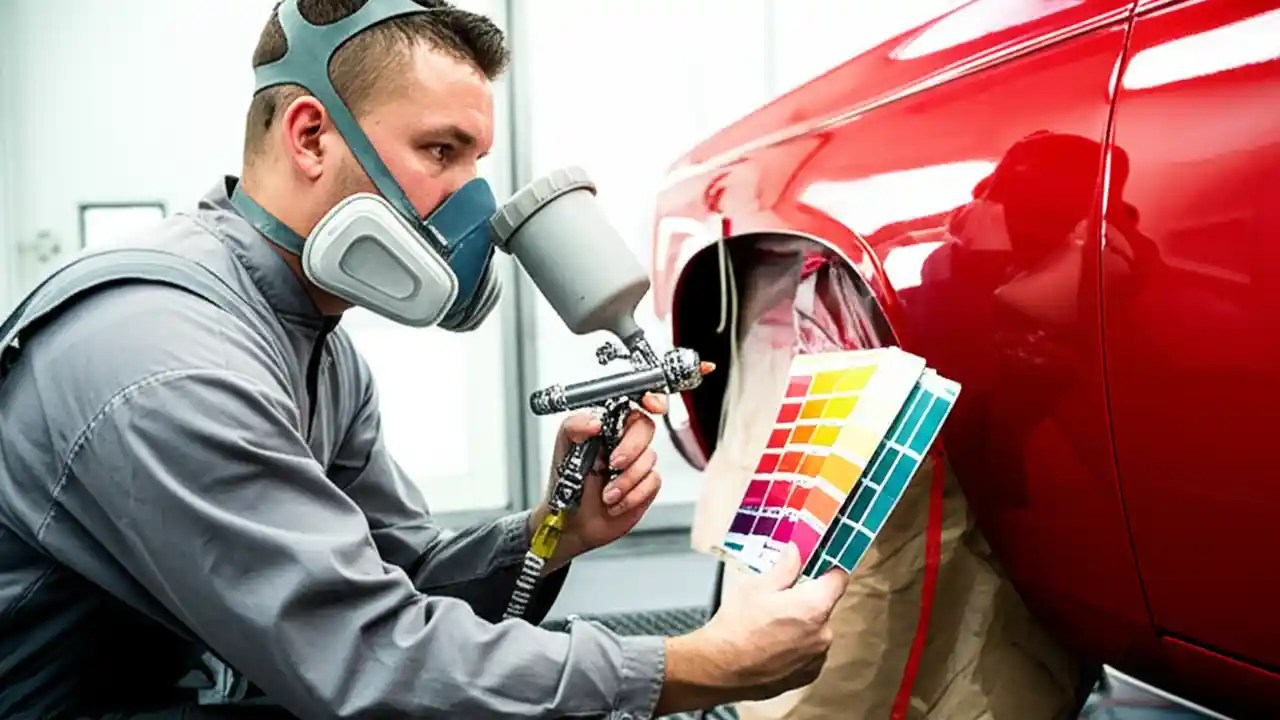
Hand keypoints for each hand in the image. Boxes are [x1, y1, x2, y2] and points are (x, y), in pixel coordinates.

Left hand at [531, 392, 668, 569]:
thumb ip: (575, 425)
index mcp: (607, 425)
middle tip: (613, 464)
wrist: (571, 522)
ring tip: (606, 494)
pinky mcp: (645, 486)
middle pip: (646, 428)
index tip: (652, 405)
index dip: (651, 399)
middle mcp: (624, 441)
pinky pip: (653, 482)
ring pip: (650, 459)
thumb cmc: (566, 482)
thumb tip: (595, 421)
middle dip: (631, 448)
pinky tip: (616, 502)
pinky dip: (633, 496)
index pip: (633, 404)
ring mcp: (636, 463)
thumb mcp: (564, 447)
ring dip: (626, 480)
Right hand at [655, 544, 849, 713]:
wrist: (719, 670)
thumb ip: (785, 568)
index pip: (839, 579)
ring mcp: (816, 657)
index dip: (827, 570)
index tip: (815, 568)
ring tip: (770, 627)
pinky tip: (772, 645)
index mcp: (813, 606)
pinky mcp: (807, 675)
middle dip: (806, 600)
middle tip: (778, 600)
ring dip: (801, 625)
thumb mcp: (757, 587)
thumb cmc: (736, 628)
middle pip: (824, 606)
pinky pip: (809, 652)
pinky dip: (796, 647)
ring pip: (816, 630)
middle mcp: (823, 633)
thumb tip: (797, 551)